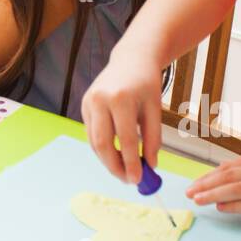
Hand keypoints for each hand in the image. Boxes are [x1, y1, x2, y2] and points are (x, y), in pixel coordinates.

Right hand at [81, 40, 166, 186]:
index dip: (131, 163)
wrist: (131, 59)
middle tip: (128, 180)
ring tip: (124, 171)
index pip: (124, 139)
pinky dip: (103, 148)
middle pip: (102, 144)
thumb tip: (151, 166)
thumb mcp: (155, 109)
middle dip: (115, 167)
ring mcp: (88, 102)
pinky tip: (115, 155)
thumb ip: (153, 138)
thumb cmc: (147, 84)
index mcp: (121, 99)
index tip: (138, 181)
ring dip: (108, 160)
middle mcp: (100, 100)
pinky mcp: (84, 105)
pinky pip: (92, 134)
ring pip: (94, 142)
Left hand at [185, 149, 240, 227]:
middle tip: (189, 191)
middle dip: (205, 183)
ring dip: (214, 194)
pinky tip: (221, 207)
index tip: (195, 182)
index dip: (210, 175)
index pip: (231, 166)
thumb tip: (223, 169)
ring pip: (237, 189)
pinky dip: (234, 205)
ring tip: (198, 199)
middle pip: (229, 176)